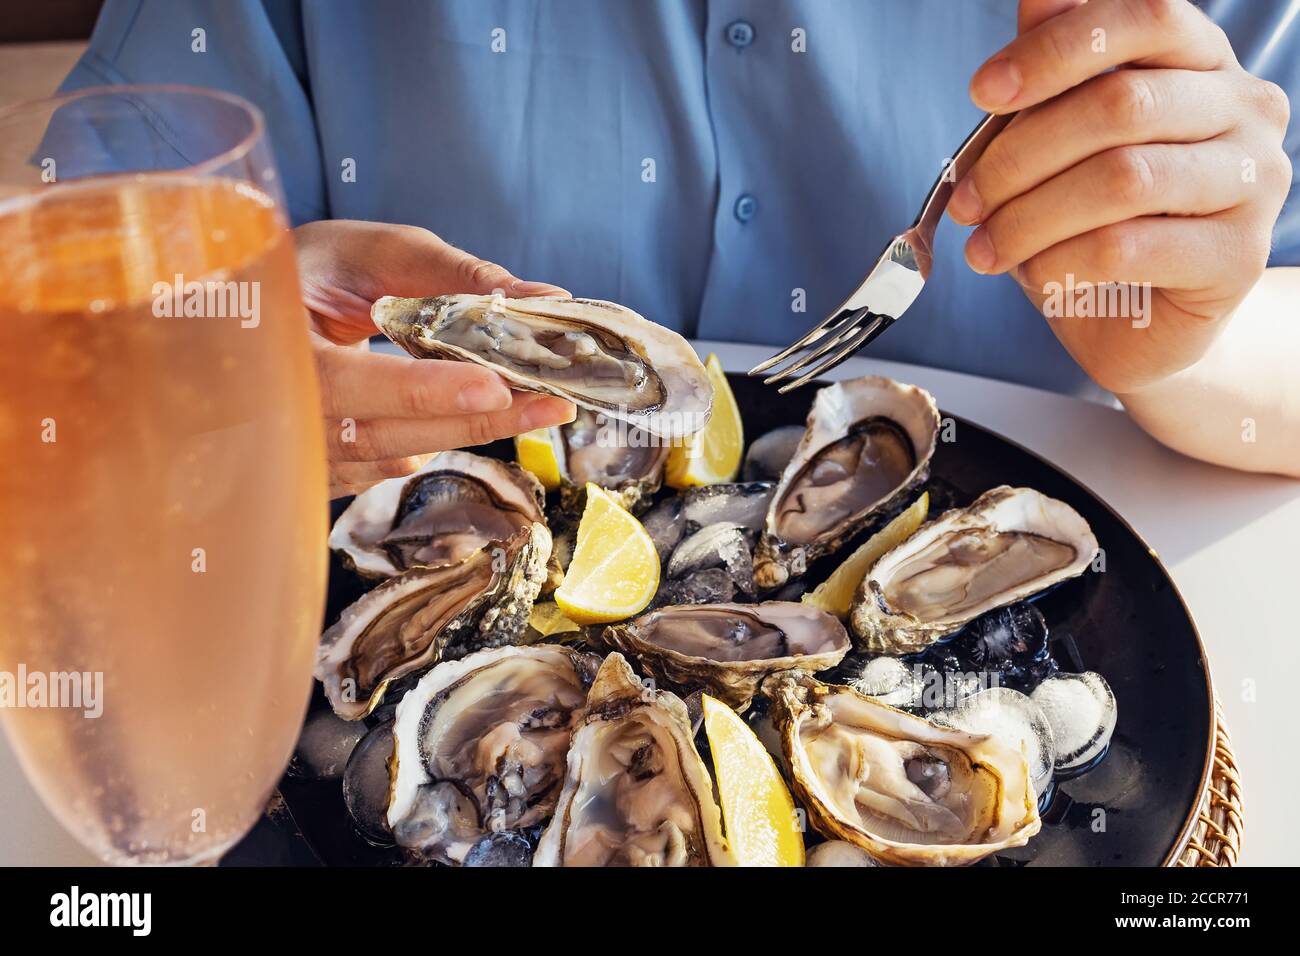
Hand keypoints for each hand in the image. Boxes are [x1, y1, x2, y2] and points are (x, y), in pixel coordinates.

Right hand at [294, 220, 576, 497]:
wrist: (255, 308)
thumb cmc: (313, 269)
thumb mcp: (371, 251)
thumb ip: (452, 273)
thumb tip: (543, 298)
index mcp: (269, 348)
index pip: (348, 383)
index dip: (422, 391)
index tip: (494, 386)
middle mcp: (271, 415)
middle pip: (380, 436)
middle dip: (473, 421)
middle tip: (551, 403)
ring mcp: (293, 452)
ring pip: (390, 459)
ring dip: (466, 433)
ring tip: (538, 406)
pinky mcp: (322, 469)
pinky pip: (386, 468)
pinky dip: (439, 439)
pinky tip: (483, 414)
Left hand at [948, 0, 1290, 393]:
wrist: (1137, 328)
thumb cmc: (1093, 227)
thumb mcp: (1059, 148)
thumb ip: (1055, 77)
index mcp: (1202, 62)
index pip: (1143, 18)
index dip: (1056, 49)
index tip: (983, 92)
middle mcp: (1244, 110)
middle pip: (1122, 104)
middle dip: (1020, 156)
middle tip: (964, 201)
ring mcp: (1253, 182)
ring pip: (1122, 179)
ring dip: (1030, 217)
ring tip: (984, 249)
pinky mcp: (1237, 257)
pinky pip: (1126, 247)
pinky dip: (1060, 261)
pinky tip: (1034, 276)